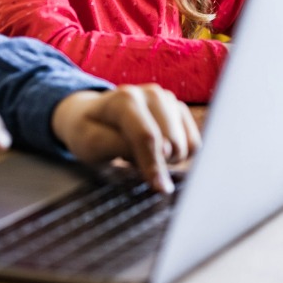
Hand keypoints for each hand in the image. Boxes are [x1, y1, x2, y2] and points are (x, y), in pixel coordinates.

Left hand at [51, 86, 199, 194]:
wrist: (92, 115)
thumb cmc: (89, 132)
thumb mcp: (91, 145)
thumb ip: (120, 147)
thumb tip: (162, 154)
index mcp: (125, 99)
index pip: (147, 136)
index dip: (154, 165)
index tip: (158, 189)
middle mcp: (151, 94)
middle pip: (171, 143)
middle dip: (156, 161)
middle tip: (131, 160)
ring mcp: (168, 99)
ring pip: (185, 145)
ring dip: (166, 159)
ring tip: (141, 152)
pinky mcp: (179, 109)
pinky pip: (194, 144)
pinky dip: (178, 154)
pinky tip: (157, 149)